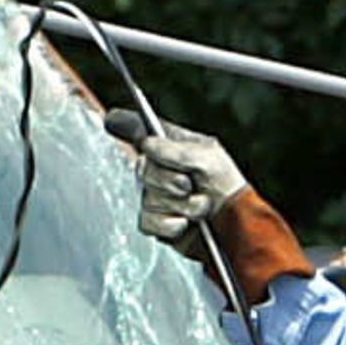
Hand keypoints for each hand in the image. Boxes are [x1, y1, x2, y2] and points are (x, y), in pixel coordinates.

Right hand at [132, 127, 251, 245]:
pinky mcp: (155, 221)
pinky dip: (171, 224)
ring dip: (180, 205)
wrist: (235, 225)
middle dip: (171, 180)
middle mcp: (159, 169)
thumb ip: (176, 150)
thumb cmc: (226, 185)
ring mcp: (155, 195)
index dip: (124, 124)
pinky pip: (148, 221)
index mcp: (171, 146)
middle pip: (143, 168)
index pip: (141, 131)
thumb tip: (147, 145)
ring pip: (148, 198)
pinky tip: (186, 223)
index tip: (110, 119)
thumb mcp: (207, 157)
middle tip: (190, 185)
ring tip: (199, 206)